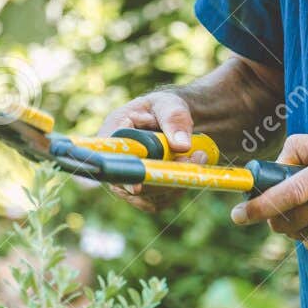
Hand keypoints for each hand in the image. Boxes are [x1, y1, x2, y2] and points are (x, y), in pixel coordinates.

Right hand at [95, 90, 196, 214]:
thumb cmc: (164, 108)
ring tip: (198, 156)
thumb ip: (174, 120)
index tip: (137, 187)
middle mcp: (115, 161)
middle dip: (162, 177)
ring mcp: (126, 179)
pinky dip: (177, 189)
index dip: (121, 175)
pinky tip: (190, 167)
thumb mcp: (170, 106)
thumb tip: (181, 146)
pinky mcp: (143, 193)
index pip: (109, 160)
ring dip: (174, 183)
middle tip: (192, 157)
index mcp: (112, 133)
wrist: (172, 120)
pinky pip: (158, 202)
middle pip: (128, 185)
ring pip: (146, 197)